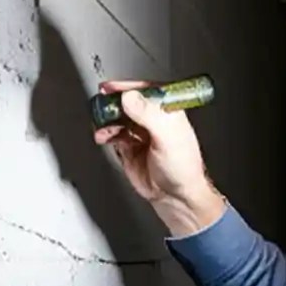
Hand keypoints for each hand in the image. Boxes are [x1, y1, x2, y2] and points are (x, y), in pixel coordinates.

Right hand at [92, 80, 224, 233]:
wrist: (175, 198)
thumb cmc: (183, 169)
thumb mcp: (168, 136)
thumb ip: (149, 115)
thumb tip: (130, 97)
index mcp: (168, 111)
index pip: (146, 91)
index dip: (128, 87)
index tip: (112, 88)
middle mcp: (154, 120)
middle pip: (128, 102)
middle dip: (113, 103)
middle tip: (102, 105)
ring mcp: (140, 133)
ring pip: (118, 118)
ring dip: (107, 119)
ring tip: (102, 124)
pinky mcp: (129, 148)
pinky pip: (113, 134)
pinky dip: (105, 133)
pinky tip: (102, 136)